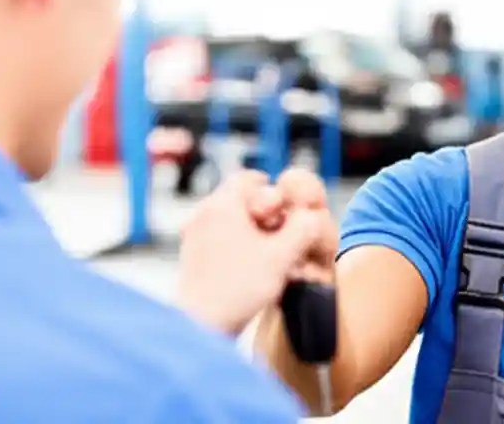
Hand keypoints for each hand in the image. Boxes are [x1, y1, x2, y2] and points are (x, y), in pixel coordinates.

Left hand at [176, 171, 329, 336]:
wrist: (199, 325)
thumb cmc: (237, 290)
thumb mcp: (281, 257)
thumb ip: (302, 230)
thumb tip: (312, 217)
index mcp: (222, 205)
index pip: (248, 178)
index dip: (272, 190)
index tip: (286, 208)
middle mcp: (203, 215)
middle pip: (239, 199)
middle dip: (264, 213)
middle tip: (282, 231)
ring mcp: (193, 235)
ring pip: (228, 219)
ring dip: (251, 229)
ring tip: (269, 252)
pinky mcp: (191, 256)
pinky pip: (218, 238)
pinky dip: (236, 244)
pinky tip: (251, 267)